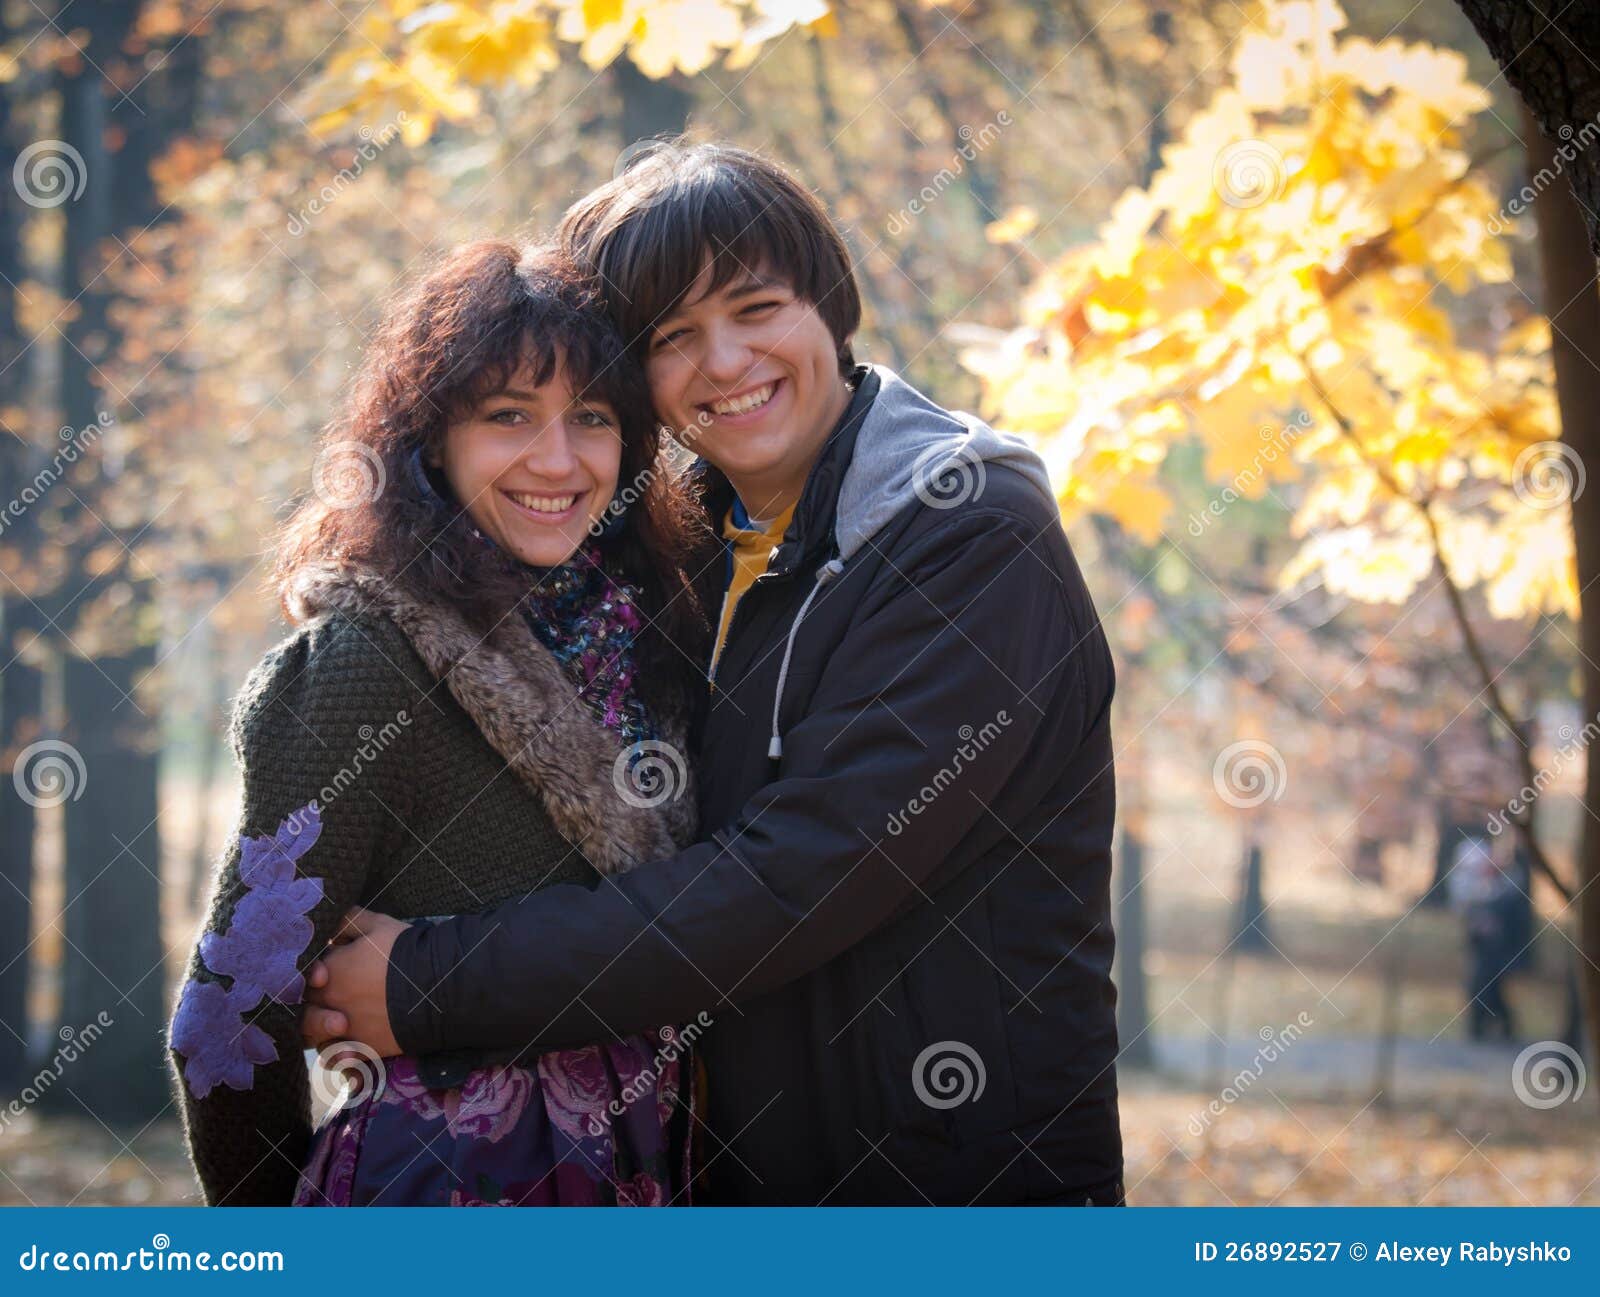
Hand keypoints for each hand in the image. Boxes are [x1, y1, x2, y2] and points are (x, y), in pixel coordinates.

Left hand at [301, 906, 407, 1056]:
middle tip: (337, 1001)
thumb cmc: (403, 951)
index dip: (316, 978)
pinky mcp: (365, 1050)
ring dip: (326, 1037)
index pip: (306, 981)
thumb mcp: (378, 924)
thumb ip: (350, 921)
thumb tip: (335, 925)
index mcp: (329, 974)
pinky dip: (344, 1063)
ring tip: (342, 1032)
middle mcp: (330, 1005)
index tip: (328, 975)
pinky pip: (344, 1064)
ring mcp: (346, 1031)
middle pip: (309, 1012)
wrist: (434, 984)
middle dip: (319, 1009)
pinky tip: (350, 1058)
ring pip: (320, 1041)